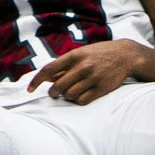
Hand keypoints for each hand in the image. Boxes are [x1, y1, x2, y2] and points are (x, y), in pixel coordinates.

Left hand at [31, 38, 153, 103]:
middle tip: (55, 93)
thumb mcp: (81, 53)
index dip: (36, 81)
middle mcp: (82, 66)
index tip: (29, 90)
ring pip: (70, 95)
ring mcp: (92, 77)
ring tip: (70, 92)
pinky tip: (80, 95)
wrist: (125, 55)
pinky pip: (82, 100)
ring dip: (67, 96)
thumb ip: (65, 65)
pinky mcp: (102, 88)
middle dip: (53, 92)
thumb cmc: (99, 54)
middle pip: (59, 86)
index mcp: (74, 56)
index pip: (49, 69)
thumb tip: (46, 77)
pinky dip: (78, 100)